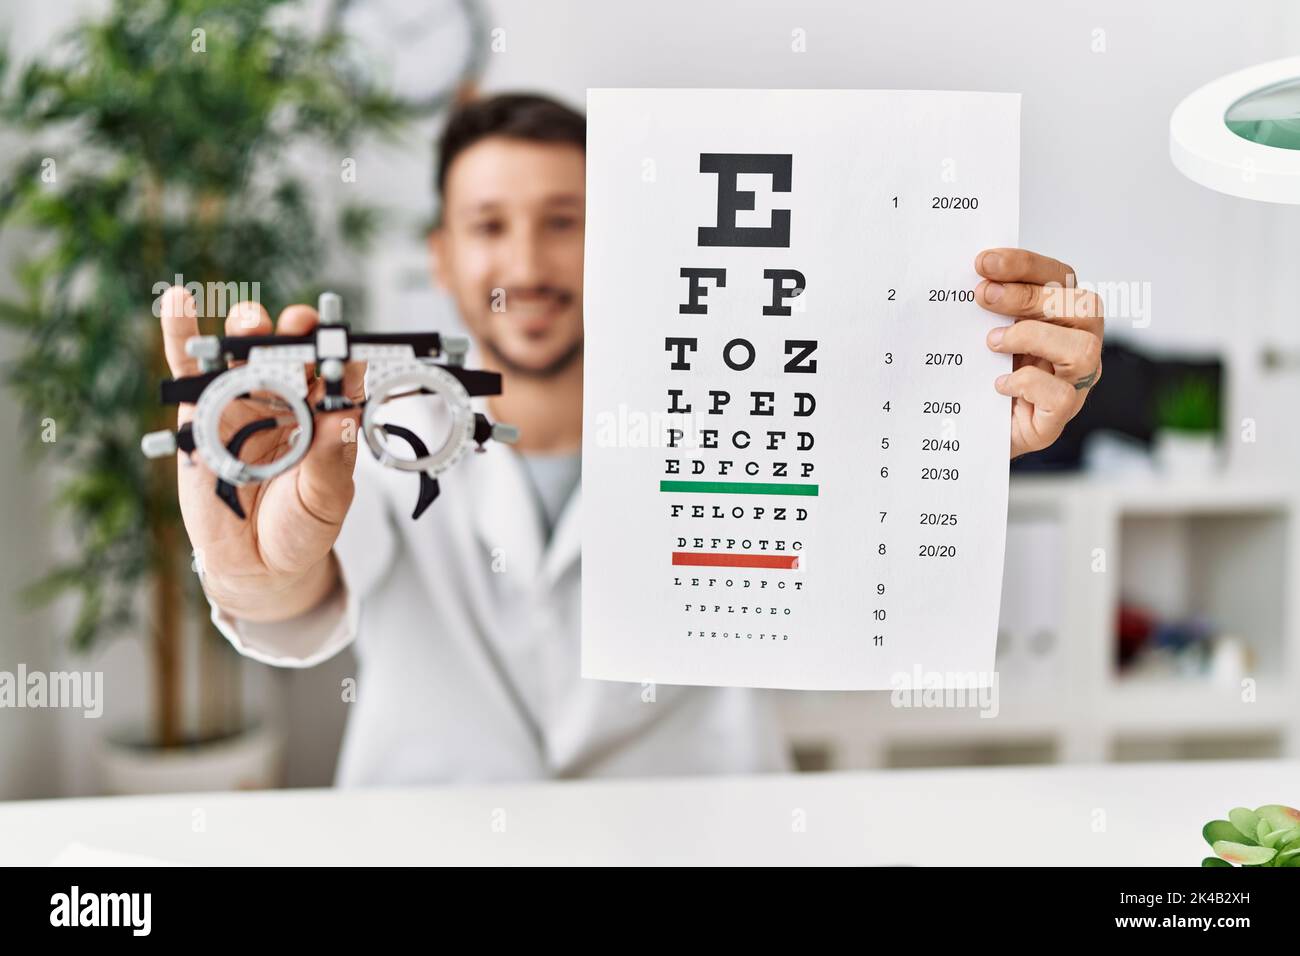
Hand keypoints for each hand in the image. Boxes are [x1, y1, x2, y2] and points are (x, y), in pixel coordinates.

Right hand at [159, 287, 364, 620]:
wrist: (255, 562)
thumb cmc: (299, 527)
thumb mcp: (324, 499)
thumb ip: (331, 460)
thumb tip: (344, 419)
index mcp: (329, 414)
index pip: (340, 376)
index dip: (343, 359)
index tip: (345, 350)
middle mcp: (290, 399)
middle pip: (295, 354)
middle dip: (299, 334)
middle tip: (302, 324)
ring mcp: (245, 400)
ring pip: (246, 353)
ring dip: (249, 328)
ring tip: (251, 321)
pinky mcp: (202, 410)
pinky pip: (190, 367)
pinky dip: (182, 332)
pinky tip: (179, 300)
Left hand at [974, 248, 1102, 457]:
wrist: (974, 430)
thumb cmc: (983, 374)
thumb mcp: (984, 332)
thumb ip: (989, 306)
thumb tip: (974, 278)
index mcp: (1062, 316)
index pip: (1060, 277)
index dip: (1025, 264)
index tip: (984, 262)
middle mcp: (1078, 345)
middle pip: (1083, 306)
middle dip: (1028, 295)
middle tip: (983, 296)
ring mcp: (1075, 383)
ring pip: (1082, 349)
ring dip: (1032, 337)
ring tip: (992, 344)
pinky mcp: (1059, 417)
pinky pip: (1061, 395)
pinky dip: (1028, 384)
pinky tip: (998, 383)